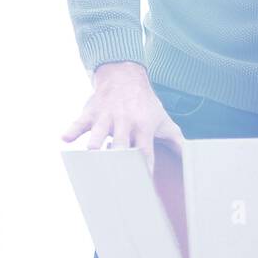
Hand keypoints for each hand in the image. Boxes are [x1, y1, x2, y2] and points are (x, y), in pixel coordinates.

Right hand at [62, 61, 183, 170]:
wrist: (124, 75)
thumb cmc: (145, 103)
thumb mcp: (163, 119)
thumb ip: (176, 140)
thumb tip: (191, 158)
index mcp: (143, 127)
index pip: (144, 150)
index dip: (144, 166)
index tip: (142, 183)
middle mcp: (125, 122)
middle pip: (120, 144)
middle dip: (118, 160)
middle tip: (115, 178)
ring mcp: (106, 116)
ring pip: (99, 133)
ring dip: (95, 145)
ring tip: (92, 157)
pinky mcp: (91, 112)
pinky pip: (80, 122)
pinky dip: (73, 130)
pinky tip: (65, 139)